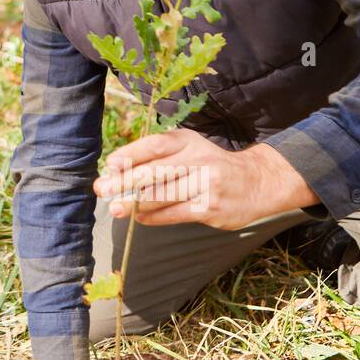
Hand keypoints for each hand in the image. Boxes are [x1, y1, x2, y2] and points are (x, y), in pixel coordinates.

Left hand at [92, 128, 316, 229]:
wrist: (256, 182)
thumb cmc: (210, 165)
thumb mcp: (189, 149)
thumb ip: (158, 157)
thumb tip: (116, 170)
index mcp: (188, 141)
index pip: (154, 145)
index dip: (129, 155)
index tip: (109, 165)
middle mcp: (197, 159)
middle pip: (154, 172)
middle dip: (124, 182)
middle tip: (103, 189)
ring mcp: (205, 185)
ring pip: (162, 195)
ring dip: (135, 203)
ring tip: (116, 209)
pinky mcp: (210, 208)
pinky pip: (175, 213)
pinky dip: (154, 217)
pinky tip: (140, 218)